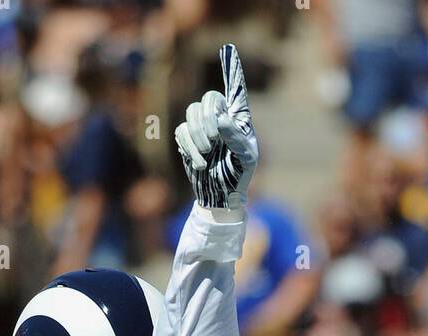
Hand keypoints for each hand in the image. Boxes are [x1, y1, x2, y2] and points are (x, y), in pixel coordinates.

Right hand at [175, 44, 258, 209]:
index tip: (229, 48)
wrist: (221, 195)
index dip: (232, 68)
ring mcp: (202, 126)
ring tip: (209, 153)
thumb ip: (236, 137)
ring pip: (191, 114)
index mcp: (239, 117)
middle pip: (208, 100)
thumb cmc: (240, 175)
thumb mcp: (246, 158)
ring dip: (198, 135)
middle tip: (214, 141)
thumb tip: (221, 120)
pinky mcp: (188, 138)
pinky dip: (190, 148)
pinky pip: (182, 132)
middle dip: (208, 120)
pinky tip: (200, 162)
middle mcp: (220, 116)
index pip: (235, 89)